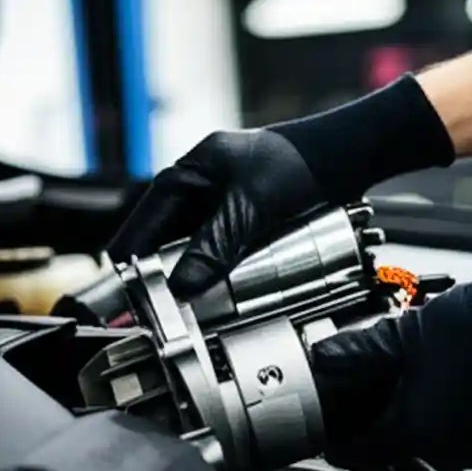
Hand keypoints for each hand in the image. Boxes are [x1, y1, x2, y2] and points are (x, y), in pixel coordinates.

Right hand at [107, 75, 455, 297]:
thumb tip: (182, 286)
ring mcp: (219, 208)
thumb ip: (215, 246)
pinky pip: (220, 255)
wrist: (343, 154)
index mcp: (184, 177)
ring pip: (193, 255)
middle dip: (162, 280)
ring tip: (189, 312)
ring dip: (193, 280)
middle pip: (164, 247)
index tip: (127, 302)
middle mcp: (196, 192)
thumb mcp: (249, 207)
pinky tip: (223, 297)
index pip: (139, 230)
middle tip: (163, 315)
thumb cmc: (295, 163)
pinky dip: (219, 275)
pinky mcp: (243, 223)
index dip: (130, 268)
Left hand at [311, 255, 471, 470]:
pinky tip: (419, 362)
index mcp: (416, 429)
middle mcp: (442, 441)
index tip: (317, 422)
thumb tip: (325, 356)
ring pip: (412, 428)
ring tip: (382, 363)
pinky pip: (440, 417)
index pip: (357, 455)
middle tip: (345, 382)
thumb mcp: (412, 331)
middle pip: (383, 442)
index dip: (330, 439)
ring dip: (393, 401)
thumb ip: (363, 348)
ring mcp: (466, 431)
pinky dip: (422, 397)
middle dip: (361, 414)